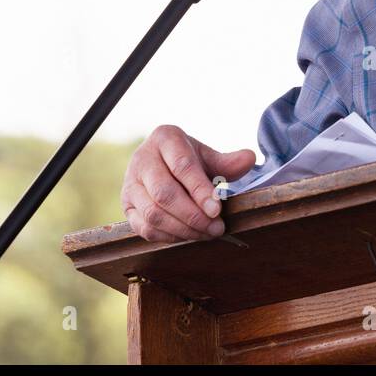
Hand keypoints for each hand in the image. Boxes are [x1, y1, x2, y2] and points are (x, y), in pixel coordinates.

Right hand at [121, 125, 256, 241]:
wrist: (161, 164)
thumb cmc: (187, 159)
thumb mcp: (207, 155)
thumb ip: (227, 162)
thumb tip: (249, 159)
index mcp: (165, 139)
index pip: (182, 167)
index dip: (200, 190)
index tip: (217, 210)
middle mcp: (142, 160)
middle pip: (165, 193)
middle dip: (193, 215)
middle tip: (216, 228)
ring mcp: (130, 184)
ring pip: (153, 214)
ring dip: (183, 229)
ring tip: (207, 233)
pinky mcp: (126, 206)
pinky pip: (144, 228)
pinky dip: (168, 236)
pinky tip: (189, 236)